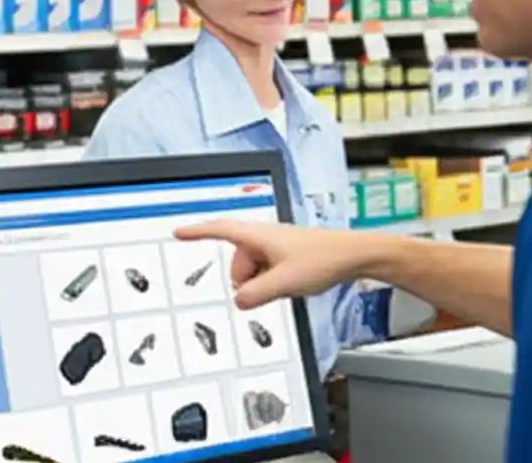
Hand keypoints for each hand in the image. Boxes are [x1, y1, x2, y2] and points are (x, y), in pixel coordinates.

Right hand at [174, 220, 375, 308]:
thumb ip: (256, 294)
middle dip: (244, 280)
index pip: (220, 230)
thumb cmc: (323, 259)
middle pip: (237, 261)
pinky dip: (271, 282)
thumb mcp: (284, 283)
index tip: (179, 232)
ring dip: (261, 283)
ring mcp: (276, 247)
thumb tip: (238, 300)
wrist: (353, 255)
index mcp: (259, 236)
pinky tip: (290, 286)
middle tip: (265, 291)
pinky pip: (267, 272)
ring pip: (252, 270)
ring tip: (285, 286)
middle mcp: (265, 238)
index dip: (198, 232)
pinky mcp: (287, 256)